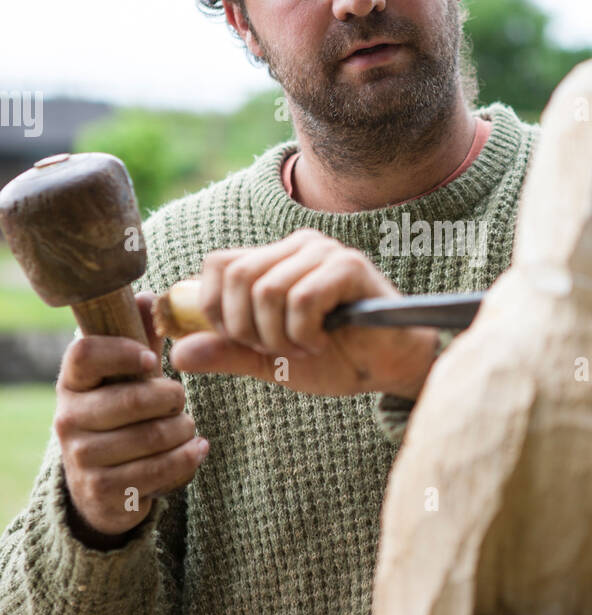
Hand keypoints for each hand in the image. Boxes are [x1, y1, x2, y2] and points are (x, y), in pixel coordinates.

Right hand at [55, 294, 207, 544]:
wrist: (102, 486)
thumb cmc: (122, 416)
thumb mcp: (126, 377)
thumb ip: (140, 339)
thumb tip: (150, 298)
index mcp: (72, 382)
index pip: (84, 354)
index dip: (122, 351)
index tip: (151, 359)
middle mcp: (68, 418)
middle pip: (132, 398)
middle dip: (173, 397)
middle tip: (182, 398)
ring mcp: (82, 457)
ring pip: (152, 436)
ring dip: (184, 429)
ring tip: (187, 427)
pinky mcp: (102, 490)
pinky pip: (159, 470)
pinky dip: (187, 458)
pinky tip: (196, 450)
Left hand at [168, 229, 439, 397]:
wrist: (390, 368)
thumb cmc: (336, 358)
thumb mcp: (270, 360)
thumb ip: (228, 352)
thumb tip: (178, 354)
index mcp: (275, 259)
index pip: (218, 263)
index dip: (215, 307)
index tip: (240, 340)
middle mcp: (297, 245)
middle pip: (237, 276)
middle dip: (246, 328)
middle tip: (277, 350)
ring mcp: (324, 252)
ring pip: (266, 291)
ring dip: (279, 336)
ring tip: (304, 348)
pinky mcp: (348, 266)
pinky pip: (300, 299)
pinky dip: (304, 333)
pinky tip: (323, 341)